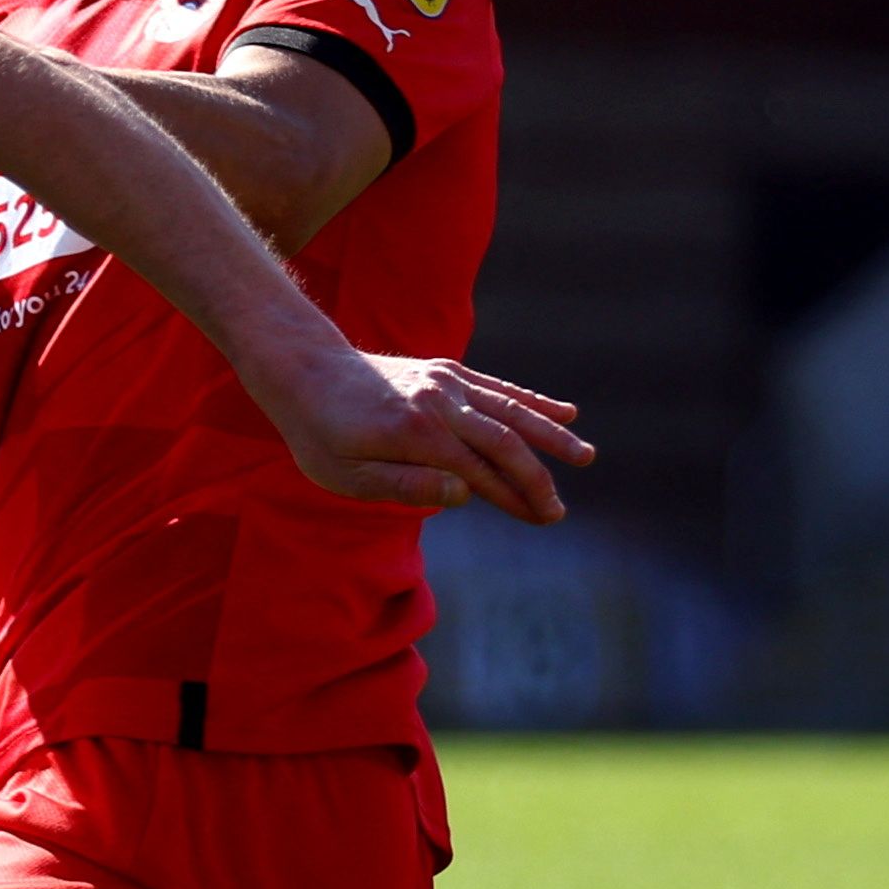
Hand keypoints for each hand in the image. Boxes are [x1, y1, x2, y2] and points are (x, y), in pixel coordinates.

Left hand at [253, 349, 591, 524]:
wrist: (304, 371)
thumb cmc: (319, 434)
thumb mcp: (345, 476)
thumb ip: (404, 485)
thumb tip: (465, 493)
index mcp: (418, 434)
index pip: (480, 473)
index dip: (514, 498)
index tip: (541, 518)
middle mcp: (440, 403)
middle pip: (505, 442)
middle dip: (537, 477)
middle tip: (558, 511)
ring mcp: (446, 382)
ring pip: (511, 410)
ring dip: (550, 435)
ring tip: (584, 457)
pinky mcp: (445, 372)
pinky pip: (497, 388)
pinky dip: (532, 400)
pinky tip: (565, 412)